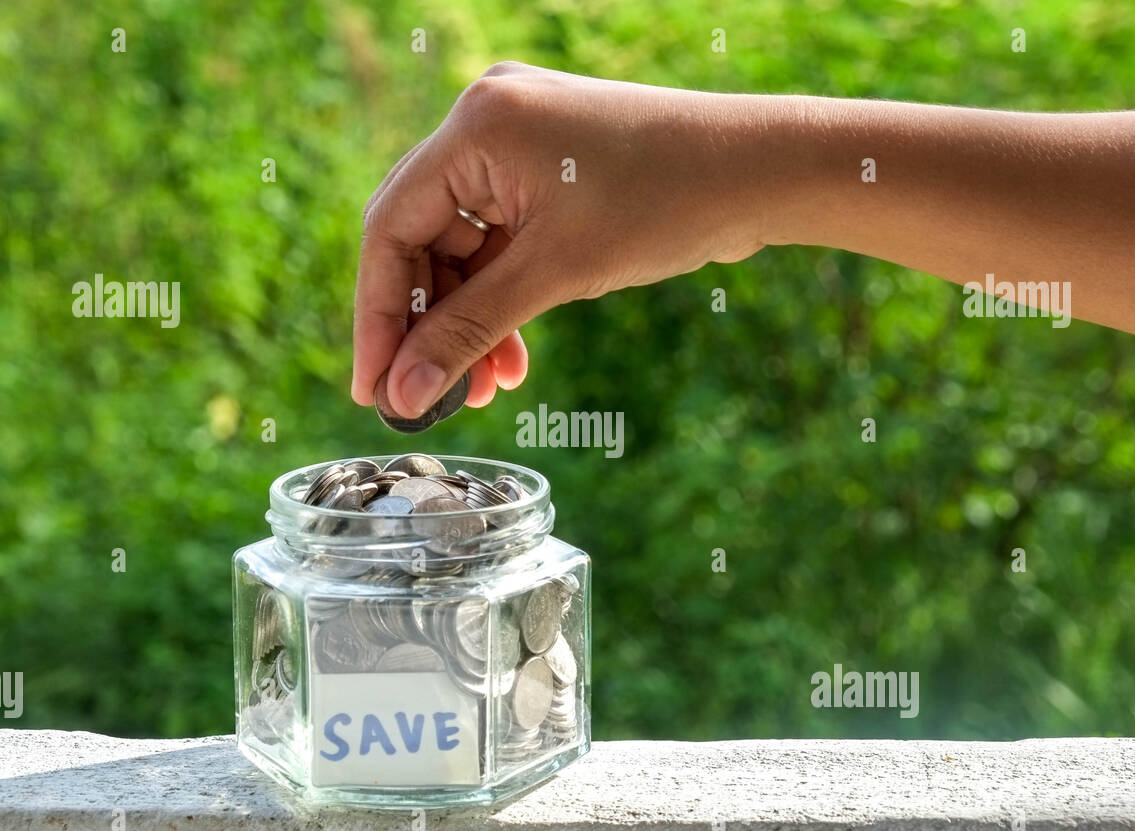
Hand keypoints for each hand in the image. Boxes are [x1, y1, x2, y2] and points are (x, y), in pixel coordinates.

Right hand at [352, 61, 769, 417]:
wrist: (760, 171)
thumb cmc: (666, 202)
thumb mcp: (556, 273)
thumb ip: (470, 332)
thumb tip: (404, 395)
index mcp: (475, 126)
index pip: (389, 227)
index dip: (377, 317)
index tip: (373, 389)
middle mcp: (485, 123)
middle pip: (419, 239)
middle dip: (425, 326)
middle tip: (423, 402)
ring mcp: (516, 145)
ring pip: (461, 250)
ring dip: (468, 323)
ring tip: (483, 392)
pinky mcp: (546, 171)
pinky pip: (499, 243)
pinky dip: (501, 299)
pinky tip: (510, 360)